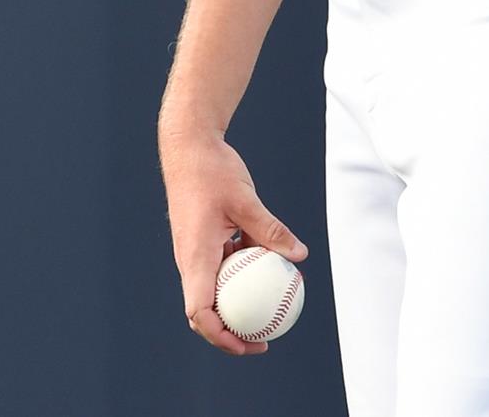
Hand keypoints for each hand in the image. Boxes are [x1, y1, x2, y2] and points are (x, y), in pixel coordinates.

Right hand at [158, 126, 307, 354]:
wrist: (188, 146)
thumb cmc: (211, 171)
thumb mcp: (246, 200)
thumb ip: (270, 230)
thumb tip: (300, 255)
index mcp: (195, 256)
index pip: (199, 311)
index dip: (220, 336)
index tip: (247, 342)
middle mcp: (191, 260)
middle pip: (204, 311)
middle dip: (230, 333)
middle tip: (262, 340)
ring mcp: (195, 251)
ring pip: (213, 290)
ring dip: (238, 304)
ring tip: (272, 311)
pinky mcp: (203, 241)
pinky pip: (221, 268)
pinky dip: (241, 276)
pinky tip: (268, 268)